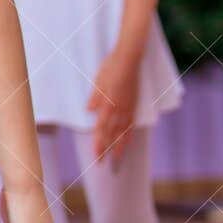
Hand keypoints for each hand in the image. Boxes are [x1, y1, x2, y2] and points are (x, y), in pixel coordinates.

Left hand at [87, 49, 141, 164]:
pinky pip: (131, 123)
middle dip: (107, 149)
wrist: (130, 59)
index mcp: (108, 104)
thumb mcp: (99, 80)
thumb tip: (89, 110)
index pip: (102, 129)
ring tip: (117, 158)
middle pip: (112, 134)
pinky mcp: (133, 105)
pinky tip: (127, 141)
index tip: (97, 156)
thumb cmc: (111, 66)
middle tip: (103, 163)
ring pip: (122, 131)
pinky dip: (128, 134)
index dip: (99, 144)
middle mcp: (119, 109)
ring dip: (119, 146)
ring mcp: (127, 108)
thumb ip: (95, 97)